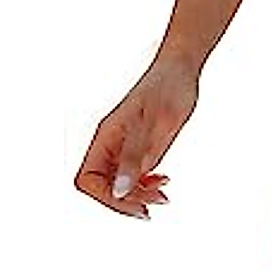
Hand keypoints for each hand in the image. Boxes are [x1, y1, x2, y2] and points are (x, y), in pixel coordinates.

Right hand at [73, 55, 198, 219]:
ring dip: (138, 194)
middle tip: (154, 205)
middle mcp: (110, 141)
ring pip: (118, 181)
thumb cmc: (170, 87)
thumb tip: (119, 191)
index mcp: (107, 135)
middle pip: (102, 185)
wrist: (183, 66)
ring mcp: (122, 142)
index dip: (107, 198)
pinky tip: (163, 180)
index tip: (135, 204)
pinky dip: (146, 182)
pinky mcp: (136, 143)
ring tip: (163, 196)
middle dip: (126, 200)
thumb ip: (136, 156)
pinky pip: (131, 171)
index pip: (88, 179)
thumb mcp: (158, 123)